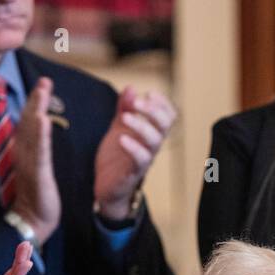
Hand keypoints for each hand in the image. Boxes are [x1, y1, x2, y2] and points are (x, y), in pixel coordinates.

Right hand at [12, 77, 60, 245]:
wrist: (32, 221)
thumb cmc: (36, 196)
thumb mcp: (37, 168)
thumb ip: (37, 149)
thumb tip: (38, 132)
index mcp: (26, 151)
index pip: (30, 122)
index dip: (35, 102)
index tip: (43, 83)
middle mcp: (24, 153)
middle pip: (29, 121)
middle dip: (36, 99)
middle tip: (44, 79)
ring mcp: (29, 163)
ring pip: (32, 132)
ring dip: (37, 109)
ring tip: (42, 91)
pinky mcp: (37, 174)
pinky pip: (39, 153)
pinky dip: (40, 136)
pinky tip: (42, 120)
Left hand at [94, 86, 175, 220]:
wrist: (106, 187)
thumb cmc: (116, 158)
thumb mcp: (118, 128)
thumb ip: (124, 108)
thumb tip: (131, 88)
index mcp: (150, 134)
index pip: (168, 116)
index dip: (162, 103)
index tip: (149, 93)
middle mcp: (151, 146)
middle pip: (165, 125)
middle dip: (154, 111)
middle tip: (137, 103)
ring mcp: (144, 159)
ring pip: (154, 141)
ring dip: (142, 125)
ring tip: (125, 117)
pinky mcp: (133, 172)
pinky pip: (140, 160)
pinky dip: (133, 147)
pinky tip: (122, 138)